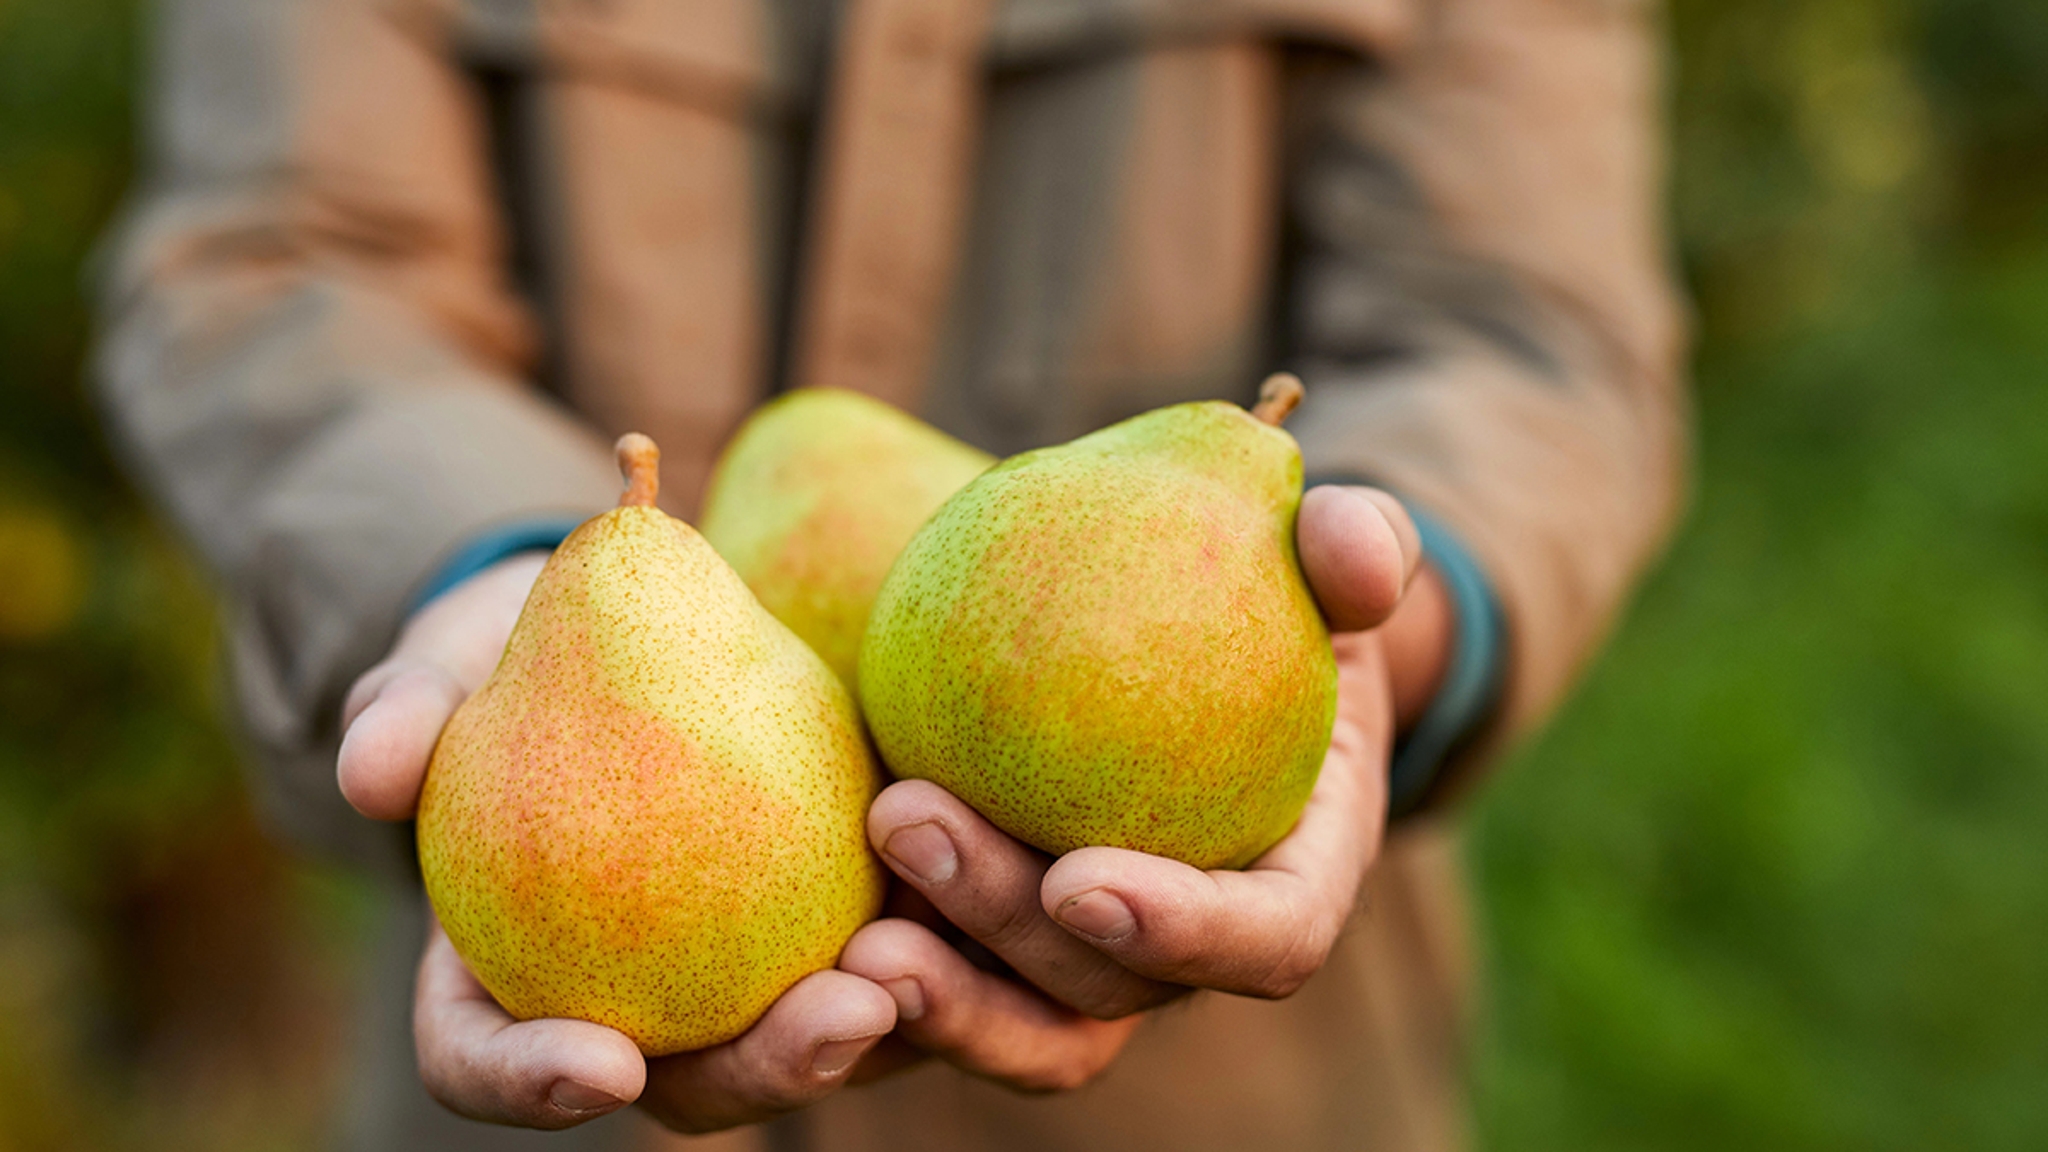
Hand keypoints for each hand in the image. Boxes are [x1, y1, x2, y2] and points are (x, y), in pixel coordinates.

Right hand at [338, 553, 896, 1131]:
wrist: (631, 626)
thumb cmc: (517, 655)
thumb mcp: (446, 663)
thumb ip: (407, 710)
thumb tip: (372, 772)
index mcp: (502, 977)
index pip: (490, 1063)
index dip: (535, 1086)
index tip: (602, 1062)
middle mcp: (632, 1004)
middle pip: (692, 1087)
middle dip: (768, 1073)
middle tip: (839, 1015)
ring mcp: (741, 974)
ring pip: (812, 1038)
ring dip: (879, 1023)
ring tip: (922, 962)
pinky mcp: (835, 916)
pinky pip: (897, 950)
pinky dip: (942, 937)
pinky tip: (988, 890)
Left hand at [836, 484, 1448, 1091]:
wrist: (1197, 634)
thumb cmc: (1279, 593)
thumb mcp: (1329, 555)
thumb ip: (1360, 546)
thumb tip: (1361, 552)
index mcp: (1291, 877)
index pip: (1264, 942)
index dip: (1182, 935)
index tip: (1083, 878)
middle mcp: (1188, 946)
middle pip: (1107, 992)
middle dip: (1007, 932)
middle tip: (908, 820)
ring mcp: (1091, 957)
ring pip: (1021, 1027)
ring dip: (937, 1001)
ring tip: (848, 934)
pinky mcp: (1006, 942)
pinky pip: (949, 981)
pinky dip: (886, 973)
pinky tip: (812, 916)